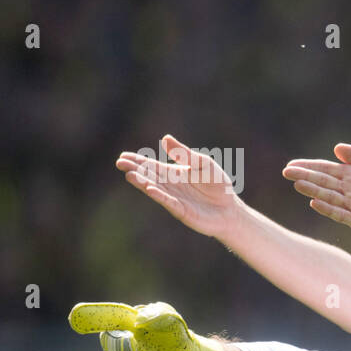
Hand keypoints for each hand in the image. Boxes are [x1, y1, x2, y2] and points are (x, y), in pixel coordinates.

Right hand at [68, 302, 226, 350]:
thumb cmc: (174, 334)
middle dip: (119, 346)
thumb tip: (138, 321)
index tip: (76, 318)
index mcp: (122, 325)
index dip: (90, 318)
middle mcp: (116, 346)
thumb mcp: (171, 319)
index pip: (102, 320)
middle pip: (108, 345)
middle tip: (135, 347)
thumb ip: (158, 314)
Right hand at [116, 135, 244, 239]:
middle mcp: (170, 187)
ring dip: (143, 182)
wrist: (231, 209)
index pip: (152, 166)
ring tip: (130, 175)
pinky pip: (170, 202)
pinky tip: (150, 189)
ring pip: (156, 189)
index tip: (123, 156)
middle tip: (120, 163)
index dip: (138, 161)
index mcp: (173, 174)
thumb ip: (184, 153)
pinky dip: (160, 195)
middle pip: (150, 177)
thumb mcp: (202, 163)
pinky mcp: (183, 211)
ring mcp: (175, 199)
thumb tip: (165, 138)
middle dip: (136, 170)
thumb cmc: (217, 185)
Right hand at [283, 144, 350, 238]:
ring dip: (313, 191)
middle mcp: (348, 190)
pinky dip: (328, 209)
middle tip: (287, 172)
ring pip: (328, 197)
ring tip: (298, 184)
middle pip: (323, 182)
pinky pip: (340, 214)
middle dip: (305, 177)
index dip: (309, 167)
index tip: (292, 165)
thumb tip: (337, 148)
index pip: (326, 170)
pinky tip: (315, 202)